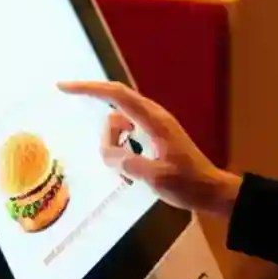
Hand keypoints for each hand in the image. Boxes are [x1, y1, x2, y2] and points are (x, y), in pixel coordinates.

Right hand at [59, 81, 240, 217]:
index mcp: (153, 121)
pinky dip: (121, 144)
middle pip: (116, 99)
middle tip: (71, 108)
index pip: (117, 95)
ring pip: (120, 119)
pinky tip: (128, 166)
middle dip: (94, 101)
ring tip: (124, 170)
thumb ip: (127, 163)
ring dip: (113, 139)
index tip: (65, 87)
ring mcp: (155, 123)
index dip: (90, 88)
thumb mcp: (155, 178)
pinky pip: (128, 130)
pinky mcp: (156, 133)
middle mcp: (153, 115)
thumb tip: (107, 152)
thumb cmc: (187, 185)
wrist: (212, 191)